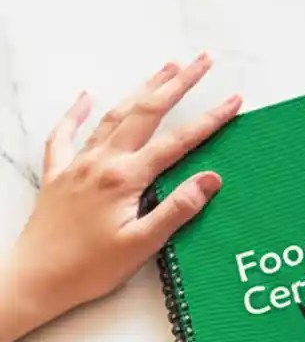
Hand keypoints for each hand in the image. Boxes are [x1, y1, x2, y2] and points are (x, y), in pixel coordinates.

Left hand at [0, 54, 239, 341]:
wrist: (33, 280)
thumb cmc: (88, 269)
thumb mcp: (142, 245)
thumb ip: (177, 208)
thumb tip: (210, 178)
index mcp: (125, 179)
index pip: (178, 141)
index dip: (210, 119)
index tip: (234, 101)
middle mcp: (101, 163)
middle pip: (147, 112)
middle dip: (178, 83)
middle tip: (202, 61)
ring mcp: (77, 165)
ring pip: (114, 115)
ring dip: (142, 88)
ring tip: (165, 68)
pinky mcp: (58, 175)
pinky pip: (65, 135)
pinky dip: (75, 112)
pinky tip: (85, 96)